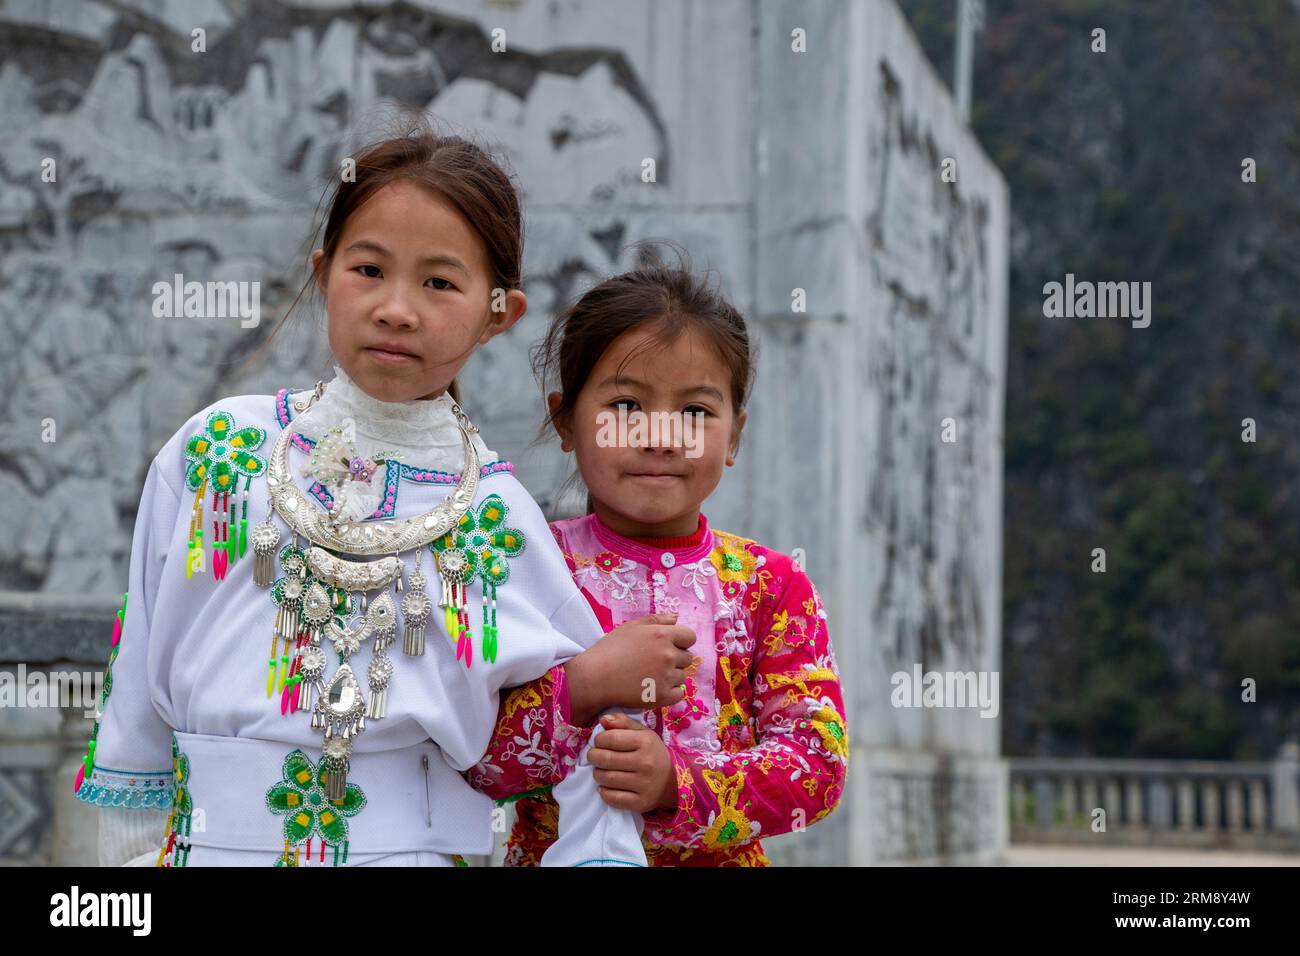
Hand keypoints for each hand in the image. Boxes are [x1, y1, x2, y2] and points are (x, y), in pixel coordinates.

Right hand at [565, 613, 695, 724]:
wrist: (594, 678)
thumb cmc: (610, 649)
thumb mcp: (632, 627)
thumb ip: (657, 620)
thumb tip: (676, 618)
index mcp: (662, 635)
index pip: (690, 637)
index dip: (681, 641)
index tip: (668, 646)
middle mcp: (668, 655)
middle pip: (687, 658)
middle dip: (675, 659)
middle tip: (653, 663)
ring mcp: (667, 677)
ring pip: (682, 676)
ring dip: (671, 676)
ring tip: (649, 676)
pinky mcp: (662, 697)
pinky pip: (678, 694)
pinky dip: (669, 693)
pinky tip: (652, 688)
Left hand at [589, 712, 677, 812]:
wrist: (673, 781)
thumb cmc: (652, 753)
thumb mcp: (642, 733)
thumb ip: (622, 723)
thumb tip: (603, 720)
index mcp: (646, 742)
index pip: (611, 738)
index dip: (599, 739)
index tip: (599, 742)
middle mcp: (646, 763)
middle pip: (606, 759)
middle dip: (593, 756)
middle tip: (594, 756)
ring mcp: (644, 785)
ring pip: (607, 779)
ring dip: (597, 774)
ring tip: (600, 770)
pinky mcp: (641, 803)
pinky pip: (612, 798)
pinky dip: (604, 792)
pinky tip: (605, 786)